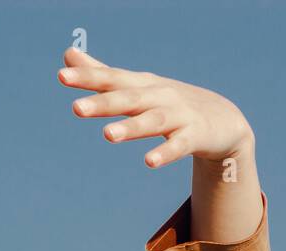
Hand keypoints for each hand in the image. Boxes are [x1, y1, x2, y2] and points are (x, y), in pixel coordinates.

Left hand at [58, 47, 254, 168]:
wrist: (224, 120)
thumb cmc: (171, 103)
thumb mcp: (136, 87)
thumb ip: (101, 74)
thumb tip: (67, 54)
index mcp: (142, 85)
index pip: (112, 79)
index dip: (87, 77)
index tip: (62, 75)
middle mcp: (159, 96)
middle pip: (128, 99)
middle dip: (103, 103)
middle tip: (76, 108)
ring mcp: (179, 115)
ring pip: (153, 120)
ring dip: (131, 127)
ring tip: (108, 135)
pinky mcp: (195, 136)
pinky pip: (179, 145)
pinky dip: (165, 152)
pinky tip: (149, 162)